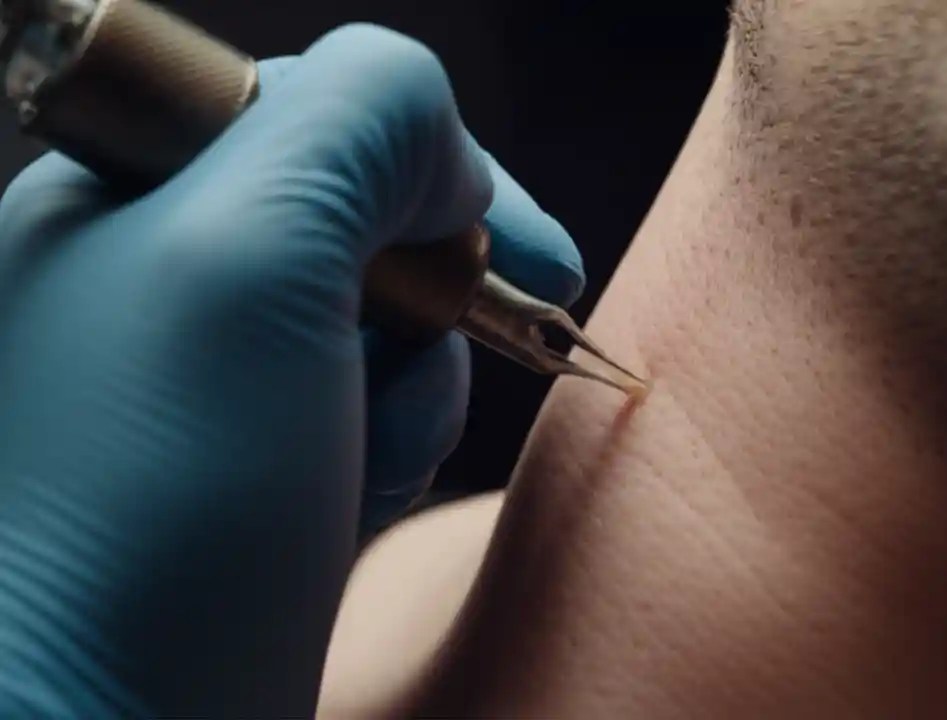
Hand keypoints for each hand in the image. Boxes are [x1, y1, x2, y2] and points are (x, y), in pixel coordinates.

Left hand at [0, 24, 582, 716]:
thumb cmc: (152, 507)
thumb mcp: (252, 256)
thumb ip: (364, 122)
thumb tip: (450, 161)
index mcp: (124, 190)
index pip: (323, 112)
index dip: (442, 169)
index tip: (539, 256)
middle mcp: (154, 274)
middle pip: (367, 223)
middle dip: (433, 293)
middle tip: (472, 342)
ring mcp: (202, 377)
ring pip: (383, 327)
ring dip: (416, 387)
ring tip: (363, 460)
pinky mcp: (248, 464)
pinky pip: (367, 412)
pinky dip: (394, 448)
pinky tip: (354, 500)